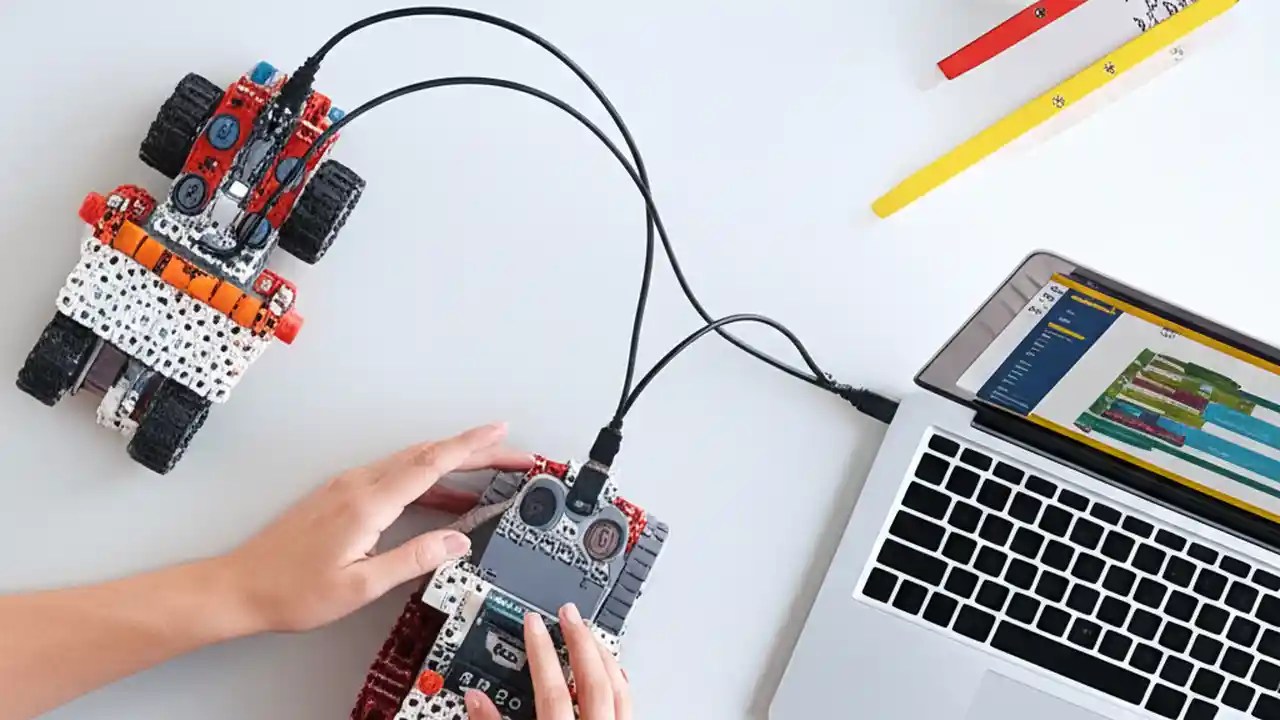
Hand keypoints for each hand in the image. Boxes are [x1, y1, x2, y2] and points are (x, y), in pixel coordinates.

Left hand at [215, 423, 532, 633]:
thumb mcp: (361, 585)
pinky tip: (442, 497)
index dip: (473, 446)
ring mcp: (348, 487)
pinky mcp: (342, 495)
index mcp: (369, 503)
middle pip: (429, 455)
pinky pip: (396, 476)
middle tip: (512, 455)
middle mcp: (359, 485)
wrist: (241, 586)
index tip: (503, 433)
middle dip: (476, 451)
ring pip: (413, 463)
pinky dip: (428, 478)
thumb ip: (414, 559)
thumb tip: (458, 542)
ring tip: (489, 475)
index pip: (433, 464)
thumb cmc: (292, 591)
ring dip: (453, 464)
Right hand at [465, 604, 631, 719]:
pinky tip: (611, 668)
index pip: (552, 691)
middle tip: (569, 613)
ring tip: (588, 632)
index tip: (533, 623)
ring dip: (603, 656)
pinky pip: (628, 705)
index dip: (541, 653)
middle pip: (592, 682)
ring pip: (617, 690)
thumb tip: (475, 700)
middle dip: (580, 642)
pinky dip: (619, 682)